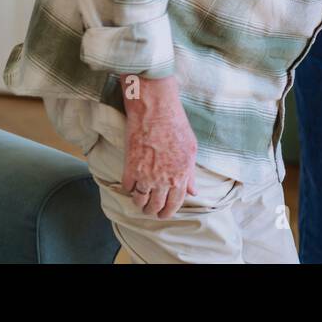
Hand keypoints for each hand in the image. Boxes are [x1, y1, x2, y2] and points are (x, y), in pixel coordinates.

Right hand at [121, 75, 197, 218]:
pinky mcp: (129, 168)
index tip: (163, 213)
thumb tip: (193, 191)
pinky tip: (132, 183)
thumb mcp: (191, 150)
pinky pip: (127, 188)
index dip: (168, 212)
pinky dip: (129, 189)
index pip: (174, 205)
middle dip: (153, 210)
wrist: (155, 109)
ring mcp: (145, 175)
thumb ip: (191, 174)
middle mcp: (163, 180)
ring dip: (140, 203)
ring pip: (139, 202)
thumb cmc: (176, 125)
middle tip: (150, 208)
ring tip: (140, 198)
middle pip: (155, 208)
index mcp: (181, 176)